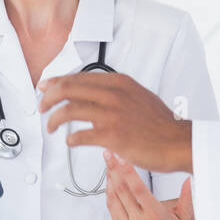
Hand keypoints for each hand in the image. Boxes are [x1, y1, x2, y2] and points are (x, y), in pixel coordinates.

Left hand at [38, 72, 192, 173]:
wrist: (177, 141)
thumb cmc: (158, 123)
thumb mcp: (137, 95)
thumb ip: (113, 92)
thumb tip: (89, 94)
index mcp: (118, 82)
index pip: (78, 77)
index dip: (56, 82)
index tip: (45, 88)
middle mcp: (113, 94)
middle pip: (68, 89)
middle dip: (49, 98)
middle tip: (41, 107)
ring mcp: (112, 114)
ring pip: (69, 110)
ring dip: (54, 119)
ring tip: (51, 126)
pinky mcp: (112, 135)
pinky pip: (80, 135)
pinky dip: (71, 139)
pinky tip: (70, 141)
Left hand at [105, 155, 196, 219]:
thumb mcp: (185, 215)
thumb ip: (187, 196)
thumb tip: (192, 177)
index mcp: (156, 216)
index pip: (139, 190)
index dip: (129, 173)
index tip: (123, 157)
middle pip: (122, 191)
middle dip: (114, 170)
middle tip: (109, 153)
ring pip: (114, 198)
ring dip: (109, 178)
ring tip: (108, 161)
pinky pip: (111, 207)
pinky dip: (109, 191)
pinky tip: (110, 179)